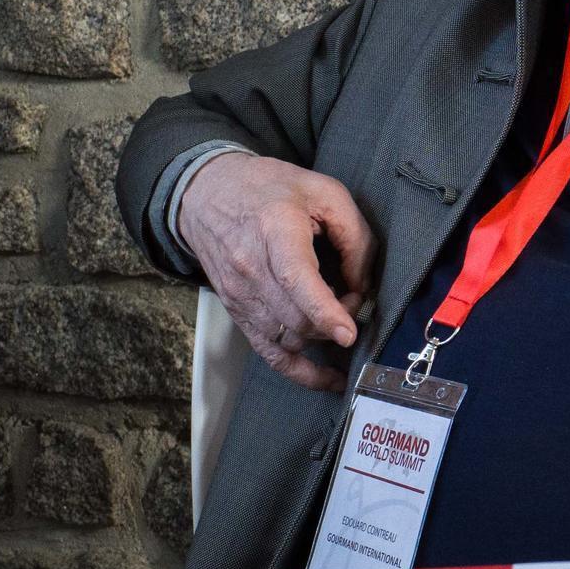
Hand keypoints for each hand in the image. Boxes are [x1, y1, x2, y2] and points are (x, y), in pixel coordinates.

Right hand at [179, 153, 375, 391]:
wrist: (205, 193)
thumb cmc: (269, 189)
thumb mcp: (325, 192)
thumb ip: (355, 238)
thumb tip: (364, 285)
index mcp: (274, 231)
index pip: (296, 280)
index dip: (324, 311)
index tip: (348, 332)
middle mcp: (250, 268)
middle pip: (296, 317)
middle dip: (336, 319)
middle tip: (355, 298)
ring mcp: (240, 295)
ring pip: (287, 338)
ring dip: (322, 337)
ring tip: (338, 314)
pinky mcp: (238, 311)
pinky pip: (268, 353)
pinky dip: (300, 371)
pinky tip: (329, 379)